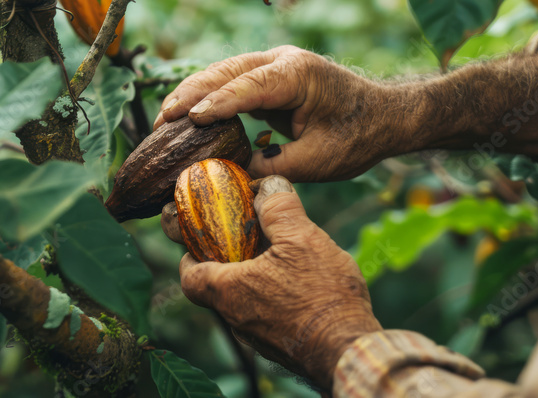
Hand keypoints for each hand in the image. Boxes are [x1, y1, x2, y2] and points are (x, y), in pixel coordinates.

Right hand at [153, 46, 416, 181]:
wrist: (385, 116)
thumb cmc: (357, 136)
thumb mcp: (316, 161)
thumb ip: (273, 168)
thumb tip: (232, 177)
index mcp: (297, 74)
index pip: (248, 86)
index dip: (217, 103)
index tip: (190, 119)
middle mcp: (281, 60)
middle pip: (225, 71)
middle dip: (191, 95)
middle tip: (162, 120)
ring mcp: (272, 64)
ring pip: (222, 73)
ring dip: (193, 94)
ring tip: (164, 119)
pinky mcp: (267, 76)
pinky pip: (229, 83)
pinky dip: (207, 98)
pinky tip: (185, 117)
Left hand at [165, 176, 381, 389]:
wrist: (349, 352)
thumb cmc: (322, 297)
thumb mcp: (302, 239)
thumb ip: (279, 209)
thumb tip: (268, 186)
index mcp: (228, 291)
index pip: (189, 276)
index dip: (188, 256)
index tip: (199, 241)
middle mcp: (235, 319)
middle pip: (217, 287)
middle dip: (228, 261)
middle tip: (247, 240)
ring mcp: (258, 337)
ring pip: (243, 303)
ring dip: (254, 280)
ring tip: (279, 258)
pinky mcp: (281, 347)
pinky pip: (267, 318)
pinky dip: (274, 298)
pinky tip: (300, 284)